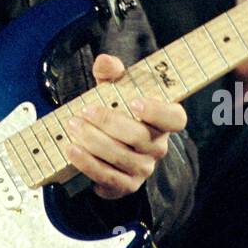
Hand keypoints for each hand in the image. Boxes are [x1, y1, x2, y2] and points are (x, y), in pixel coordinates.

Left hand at [63, 53, 186, 199]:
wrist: (104, 133)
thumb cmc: (116, 106)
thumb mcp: (114, 85)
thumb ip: (110, 70)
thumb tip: (105, 62)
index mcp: (165, 120)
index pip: (175, 118)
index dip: (157, 111)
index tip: (135, 102)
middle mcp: (158, 146)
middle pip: (139, 138)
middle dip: (108, 124)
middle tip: (84, 112)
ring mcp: (144, 168)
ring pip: (121, 159)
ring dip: (94, 144)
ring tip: (72, 128)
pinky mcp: (127, 185)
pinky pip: (109, 180)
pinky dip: (89, 167)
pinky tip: (74, 153)